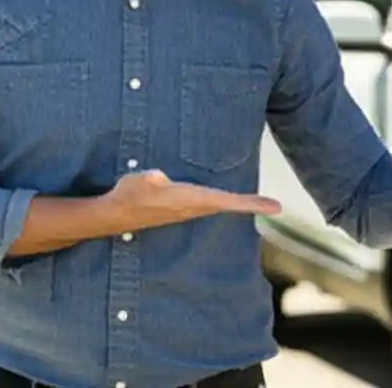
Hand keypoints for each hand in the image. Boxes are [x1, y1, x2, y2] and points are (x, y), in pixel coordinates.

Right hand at [101, 169, 281, 231]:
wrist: (116, 214)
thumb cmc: (131, 195)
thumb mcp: (141, 182)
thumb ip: (152, 180)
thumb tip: (158, 178)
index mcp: (191, 199)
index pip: (226, 201)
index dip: (249, 203)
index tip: (273, 207)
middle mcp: (193, 208)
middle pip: (229, 205)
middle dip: (252, 205)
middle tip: (275, 206)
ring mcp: (188, 211)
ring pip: (220, 205)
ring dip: (239, 205)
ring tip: (259, 204)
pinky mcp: (181, 209)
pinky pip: (209, 204)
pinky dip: (224, 202)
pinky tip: (226, 199)